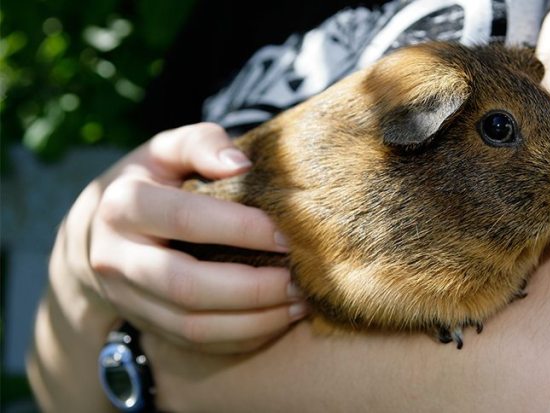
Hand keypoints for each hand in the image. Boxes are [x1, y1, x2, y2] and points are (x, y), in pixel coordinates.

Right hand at [87, 123, 308, 352]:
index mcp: (123, 206)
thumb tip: (241, 165)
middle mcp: (116, 258)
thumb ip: (204, 144)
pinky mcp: (146, 325)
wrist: (102, 231)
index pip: (187, 220)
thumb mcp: (169, 149)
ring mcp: (127, 298)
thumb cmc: (154, 180)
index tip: (287, 234)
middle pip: (187, 286)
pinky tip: (279, 319)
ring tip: (299, 302)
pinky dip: (243, 337)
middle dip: (252, 288)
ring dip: (254, 320)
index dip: (241, 229)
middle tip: (299, 279)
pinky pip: (197, 344)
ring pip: (193, 326)